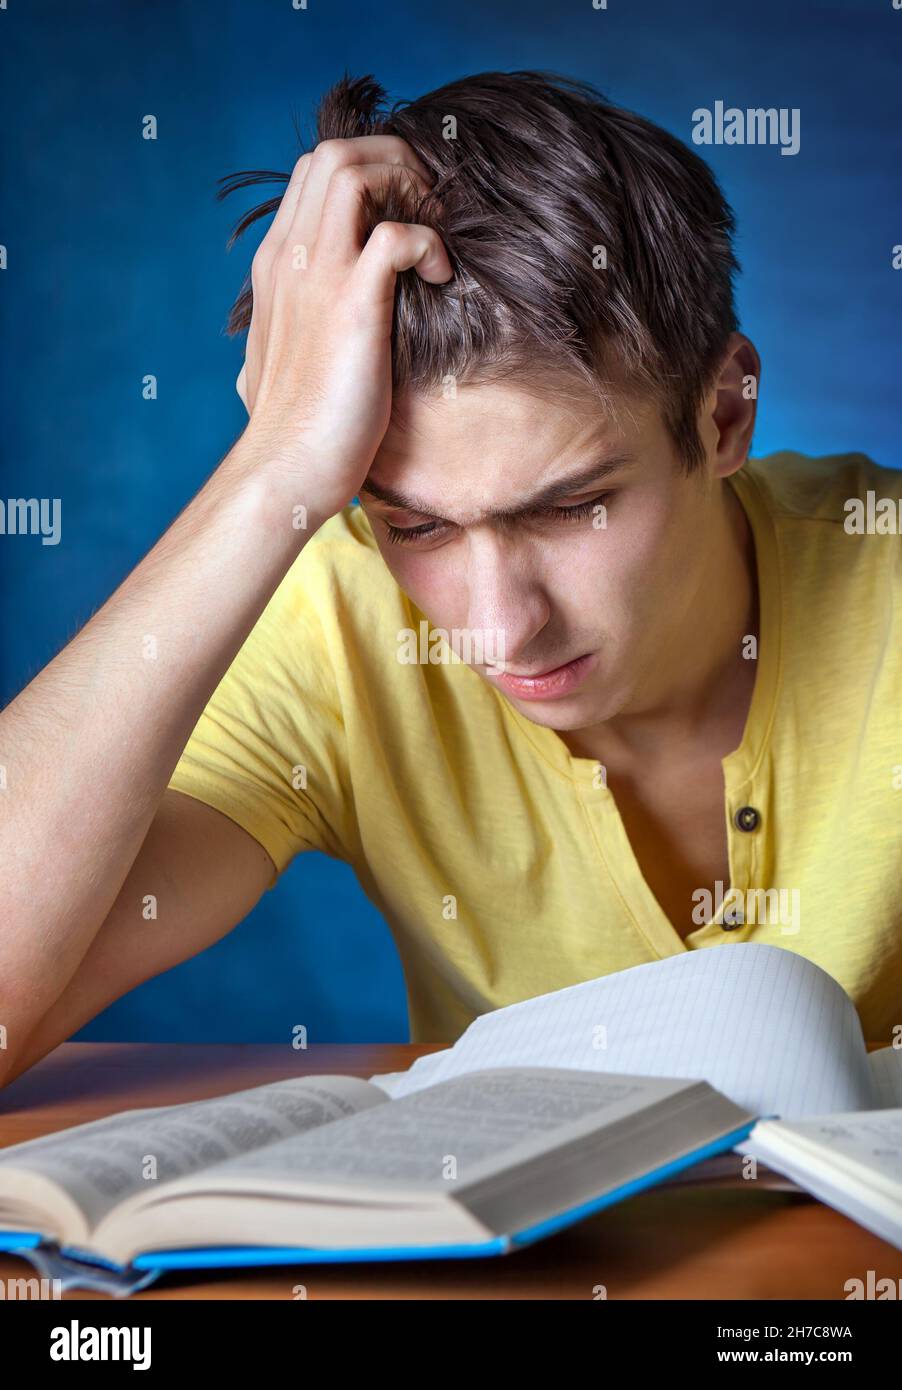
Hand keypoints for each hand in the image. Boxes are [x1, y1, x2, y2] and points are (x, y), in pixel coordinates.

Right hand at [235, 136, 451, 520]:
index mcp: (277, 265)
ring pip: (354, 169)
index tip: (409, 210)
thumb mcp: (275, 364)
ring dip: (406, 187)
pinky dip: (428, 243)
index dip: (370, 171)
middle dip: (392, 163)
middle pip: (333, 153)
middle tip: (429, 211)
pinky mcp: (351, 306)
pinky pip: (395, 235)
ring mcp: (317, 276)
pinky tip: (440, 277)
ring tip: (435, 233)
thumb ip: (287, 333)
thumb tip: (286, 347)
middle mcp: (291, 257)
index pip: (314, 174)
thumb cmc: (291, 430)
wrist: (284, 469)